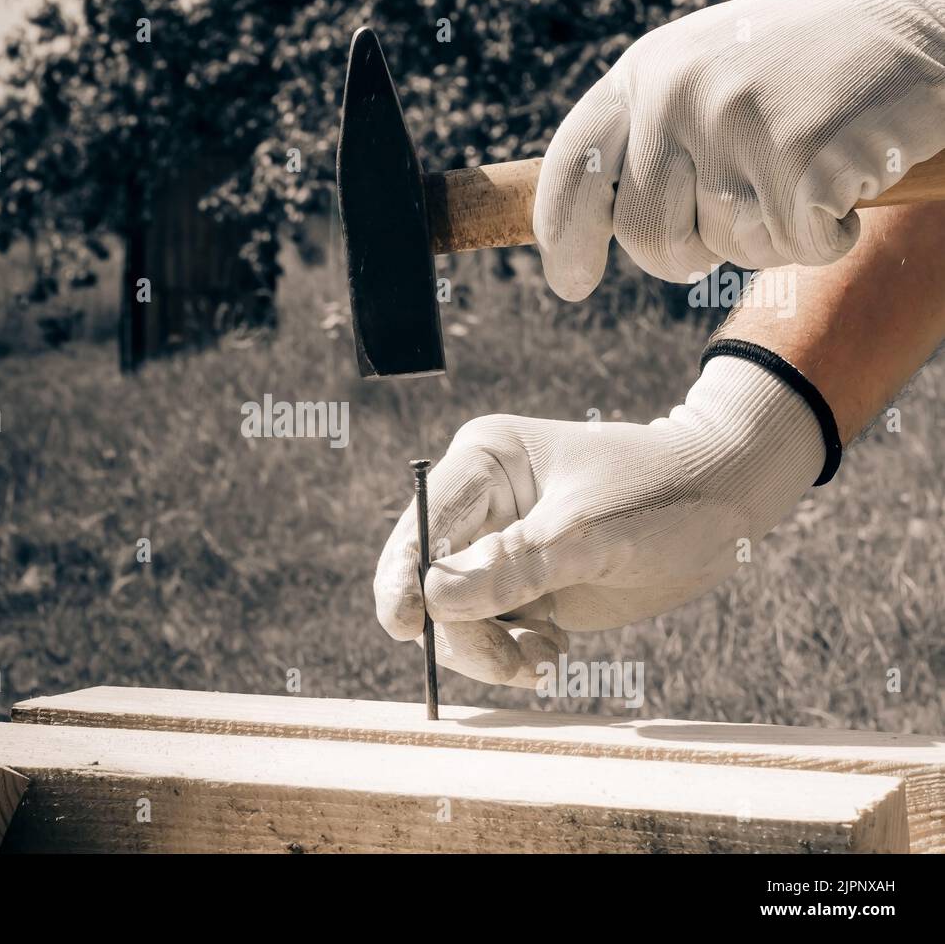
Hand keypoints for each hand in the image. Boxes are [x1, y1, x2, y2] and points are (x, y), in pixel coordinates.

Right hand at [374, 357, 824, 685]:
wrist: (726, 501)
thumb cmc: (663, 493)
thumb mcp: (593, 532)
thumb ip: (515, 565)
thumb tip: (433, 599)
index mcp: (485, 464)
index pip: (424, 524)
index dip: (402, 575)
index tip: (404, 626)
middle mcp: (479, 506)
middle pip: (428, 580)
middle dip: (461, 629)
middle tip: (511, 664)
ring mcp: (497, 549)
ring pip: (453, 617)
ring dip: (490, 650)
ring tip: (546, 658)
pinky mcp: (520, 586)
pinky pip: (487, 633)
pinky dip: (512, 654)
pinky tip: (554, 650)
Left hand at [533, 0, 944, 300]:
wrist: (931, 20)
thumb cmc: (816, 63)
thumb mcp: (714, 73)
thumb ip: (657, 133)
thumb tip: (597, 222)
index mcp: (648, 69)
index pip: (575, 168)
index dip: (564, 236)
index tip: (571, 282)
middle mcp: (677, 94)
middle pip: (645, 238)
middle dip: (687, 257)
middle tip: (743, 223)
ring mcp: (736, 125)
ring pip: (729, 249)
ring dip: (776, 233)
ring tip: (812, 165)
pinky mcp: (800, 161)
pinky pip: (800, 249)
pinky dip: (833, 233)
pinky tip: (854, 174)